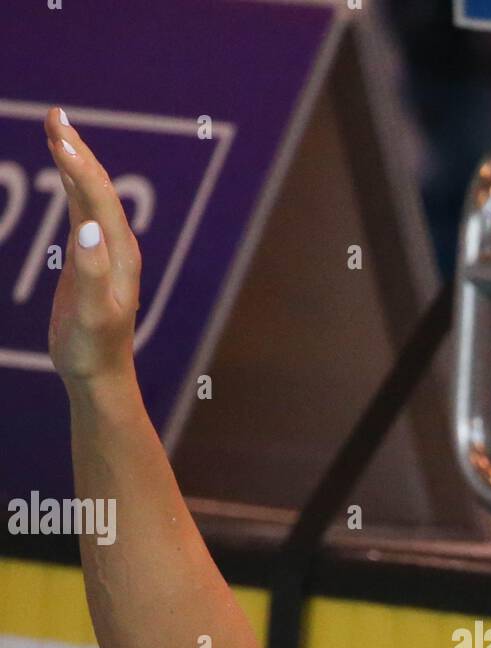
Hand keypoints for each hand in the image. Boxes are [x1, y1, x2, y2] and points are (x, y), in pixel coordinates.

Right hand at [43, 107, 140, 383]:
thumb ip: (91, 271)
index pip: (100, 197)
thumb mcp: (91, 313)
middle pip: (98, 187)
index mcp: (120, 255)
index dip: (79, 164)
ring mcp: (104, 251)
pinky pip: (82, 211)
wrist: (98, 376)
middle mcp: (117, 247)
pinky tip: (63, 169)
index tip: (58, 134)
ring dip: (74, 161)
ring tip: (56, 128)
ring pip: (90, 195)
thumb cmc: (93, 349)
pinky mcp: (89, 259)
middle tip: (55, 114)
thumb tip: (88, 227)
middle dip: (77, 150)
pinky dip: (71, 184)